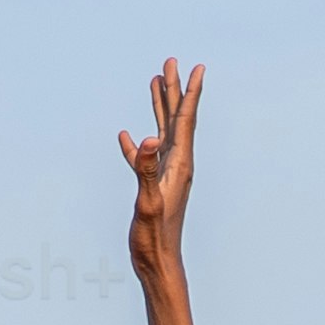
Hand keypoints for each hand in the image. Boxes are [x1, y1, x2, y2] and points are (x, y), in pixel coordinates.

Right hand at [117, 60, 201, 280]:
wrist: (158, 261)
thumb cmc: (155, 236)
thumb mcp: (149, 200)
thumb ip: (146, 169)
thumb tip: (147, 139)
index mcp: (179, 163)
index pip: (185, 120)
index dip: (190, 93)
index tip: (197, 68)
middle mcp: (177, 164)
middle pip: (176, 119)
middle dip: (174, 90)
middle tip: (171, 62)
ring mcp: (166, 174)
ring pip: (163, 131)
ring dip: (160, 107)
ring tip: (155, 83)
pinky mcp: (154, 184)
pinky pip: (146, 155)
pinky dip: (138, 142)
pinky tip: (128, 136)